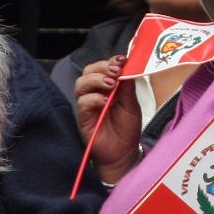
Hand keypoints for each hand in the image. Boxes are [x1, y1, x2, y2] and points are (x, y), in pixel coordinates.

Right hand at [74, 57, 141, 183]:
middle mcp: (94, 93)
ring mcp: (87, 105)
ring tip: (111, 85)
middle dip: (102, 67)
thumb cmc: (126, 129)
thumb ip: (128, 87)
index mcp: (106, 87)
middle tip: (116, 71)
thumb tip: (128, 67)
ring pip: (81, 84)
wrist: (123, 153)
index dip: (110, 61)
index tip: (122, 60)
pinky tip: (105, 102)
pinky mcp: (83, 118)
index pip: (102, 67)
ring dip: (96, 80)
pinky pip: (82, 103)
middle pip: (88, 71)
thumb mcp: (132, 104)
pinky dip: (93, 99)